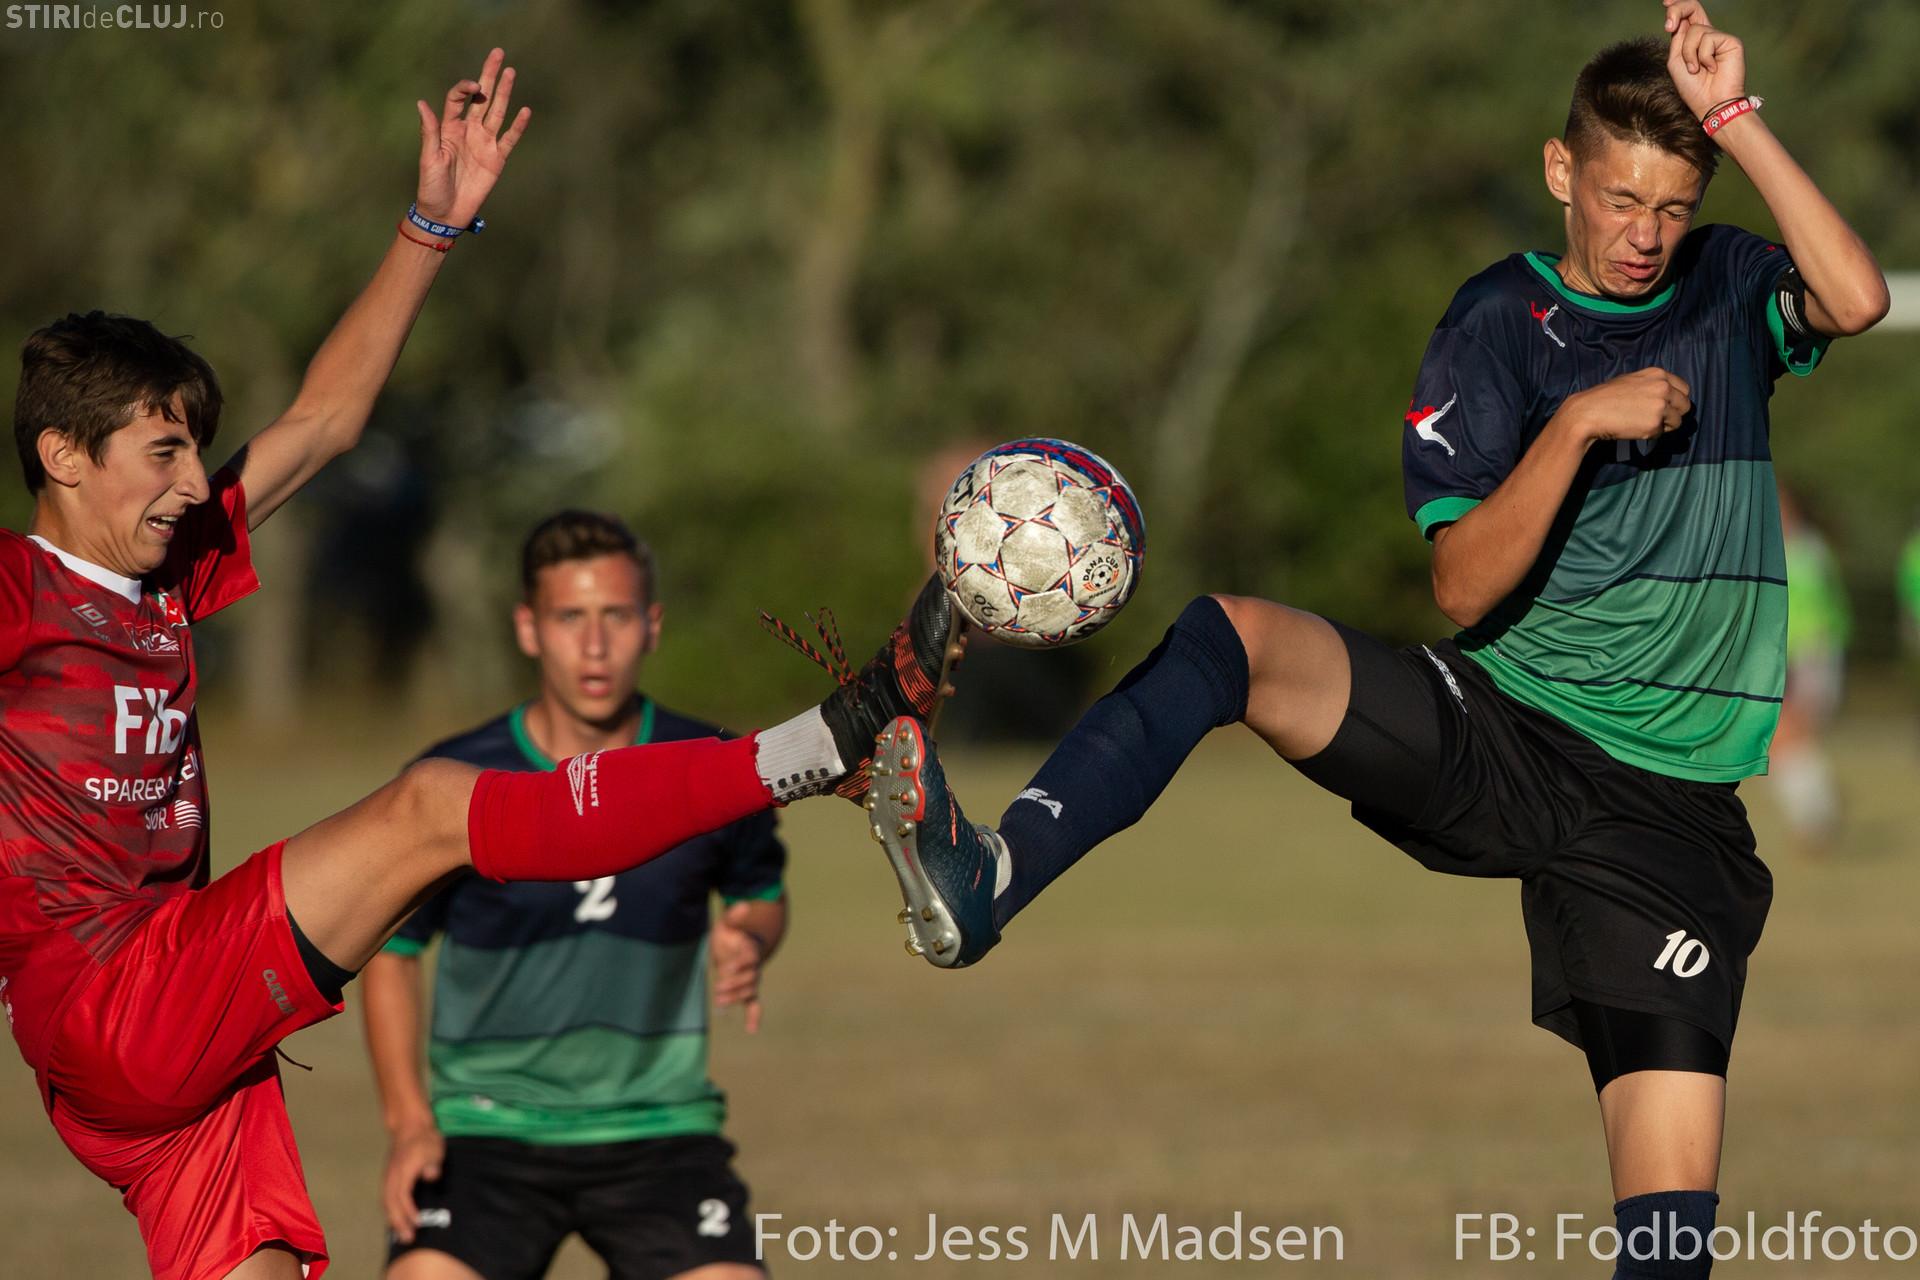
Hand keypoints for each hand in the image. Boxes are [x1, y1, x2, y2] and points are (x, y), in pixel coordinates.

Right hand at [382, 1121, 445, 1243]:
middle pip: (391, 1203)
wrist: (410, 1127)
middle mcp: (393, 1175)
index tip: (417, 1222)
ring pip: (386, 1202)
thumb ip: (432, 1163)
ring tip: (402, 1235)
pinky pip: (387, 1199)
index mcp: (403, 1169)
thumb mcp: (434, 1147)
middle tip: (408, 1239)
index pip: (402, 1194)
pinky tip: (397, 1223)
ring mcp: (389, 1177)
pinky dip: (391, 1212)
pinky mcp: (389, 1179)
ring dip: (393, 1220)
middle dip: (398, 1222)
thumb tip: (431, 1175)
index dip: (409, 1210)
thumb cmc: (425, 1139)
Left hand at [415, 48, 531, 228]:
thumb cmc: (431, 186)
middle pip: (481, 98)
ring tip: (511, 72)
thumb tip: (422, 103)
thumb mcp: (428, 158)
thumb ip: (430, 131)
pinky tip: (525, 111)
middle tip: (498, 54)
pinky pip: (509, 139)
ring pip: (497, 112)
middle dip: (489, 76)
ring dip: (504, 93)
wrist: (445, 213)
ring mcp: (484, 143)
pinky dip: (518, 126)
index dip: (465, 88)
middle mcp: (468, 130)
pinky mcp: (497, 159)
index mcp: (449, 127)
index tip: (474, 86)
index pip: (459, 98)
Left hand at [711, 902, 769, 1034]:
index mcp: (750, 949)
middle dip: (734, 984)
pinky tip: (751, 1030)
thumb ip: (734, 916)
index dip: (737, 965)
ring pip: (749, 991)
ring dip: (736, 997)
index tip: (723, 969)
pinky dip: (754, 1016)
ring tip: (719, 1001)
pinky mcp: (747, 990)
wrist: (736, 946)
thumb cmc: (730, 934)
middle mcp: (754, 966)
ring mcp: (751, 980)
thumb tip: (744, 905)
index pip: (748, 959)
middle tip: (717, 987)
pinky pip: (754, 1004)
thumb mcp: (727, 923)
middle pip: (749, 978)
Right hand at [1556, 367, 1691, 443]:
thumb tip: (1665, 396)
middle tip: (1657, 418)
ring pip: (1678, 421)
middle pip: (1686, 405)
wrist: (1589, 412)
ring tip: (1644, 424)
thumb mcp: (1631, 380)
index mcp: (1658, 374)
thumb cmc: (1605, 396)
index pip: (1684, 388)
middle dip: (1675, 414)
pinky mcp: (1654, 424)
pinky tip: (1636, 429)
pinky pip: (1662, 433)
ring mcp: (1660, 406)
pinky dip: (1652, 434)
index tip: (1667, 406)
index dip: (1676, 400)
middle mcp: (1663, 387)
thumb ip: (1652, 385)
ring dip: (1665, 426)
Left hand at [1662, 1, 1745, 118]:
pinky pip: (1707, 39)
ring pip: (1695, 30)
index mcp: (1692, 40)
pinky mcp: (1731, 41)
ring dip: (1689, 53)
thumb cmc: (1693, 87)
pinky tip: (1712, 68)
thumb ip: (1677, 39)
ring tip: (1696, 70)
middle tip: (1669, 27)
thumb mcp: (1676, 62)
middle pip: (1693, 8)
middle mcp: (1706, 35)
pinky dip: (1703, 56)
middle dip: (1678, 10)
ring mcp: (1719, 37)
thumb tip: (1680, 20)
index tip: (1665, 2)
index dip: (1676, 6)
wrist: (1710, 103)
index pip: (1686, 16)